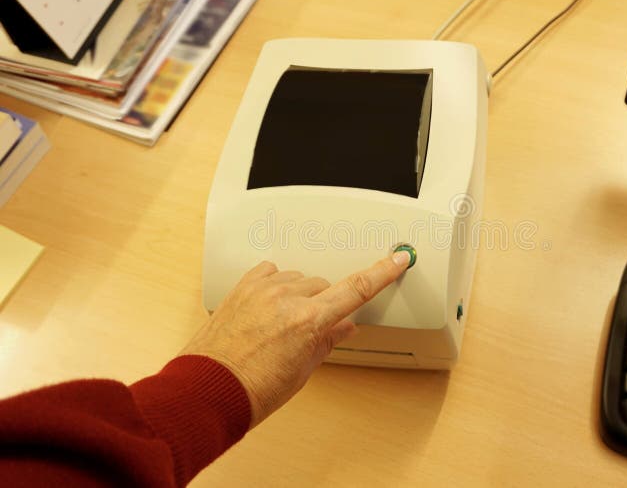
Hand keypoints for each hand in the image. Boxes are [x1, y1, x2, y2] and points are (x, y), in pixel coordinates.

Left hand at [181, 251, 410, 427]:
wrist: (208, 389)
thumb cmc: (253, 389)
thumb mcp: (303, 371)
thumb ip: (328, 341)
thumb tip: (344, 327)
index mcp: (309, 321)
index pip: (357, 289)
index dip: (382, 272)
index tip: (397, 258)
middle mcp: (287, 298)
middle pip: (325, 285)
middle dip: (324, 303)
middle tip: (311, 328)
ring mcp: (263, 289)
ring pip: (298, 278)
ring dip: (299, 295)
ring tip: (282, 323)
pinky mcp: (243, 286)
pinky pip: (271, 272)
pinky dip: (276, 285)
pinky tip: (269, 305)